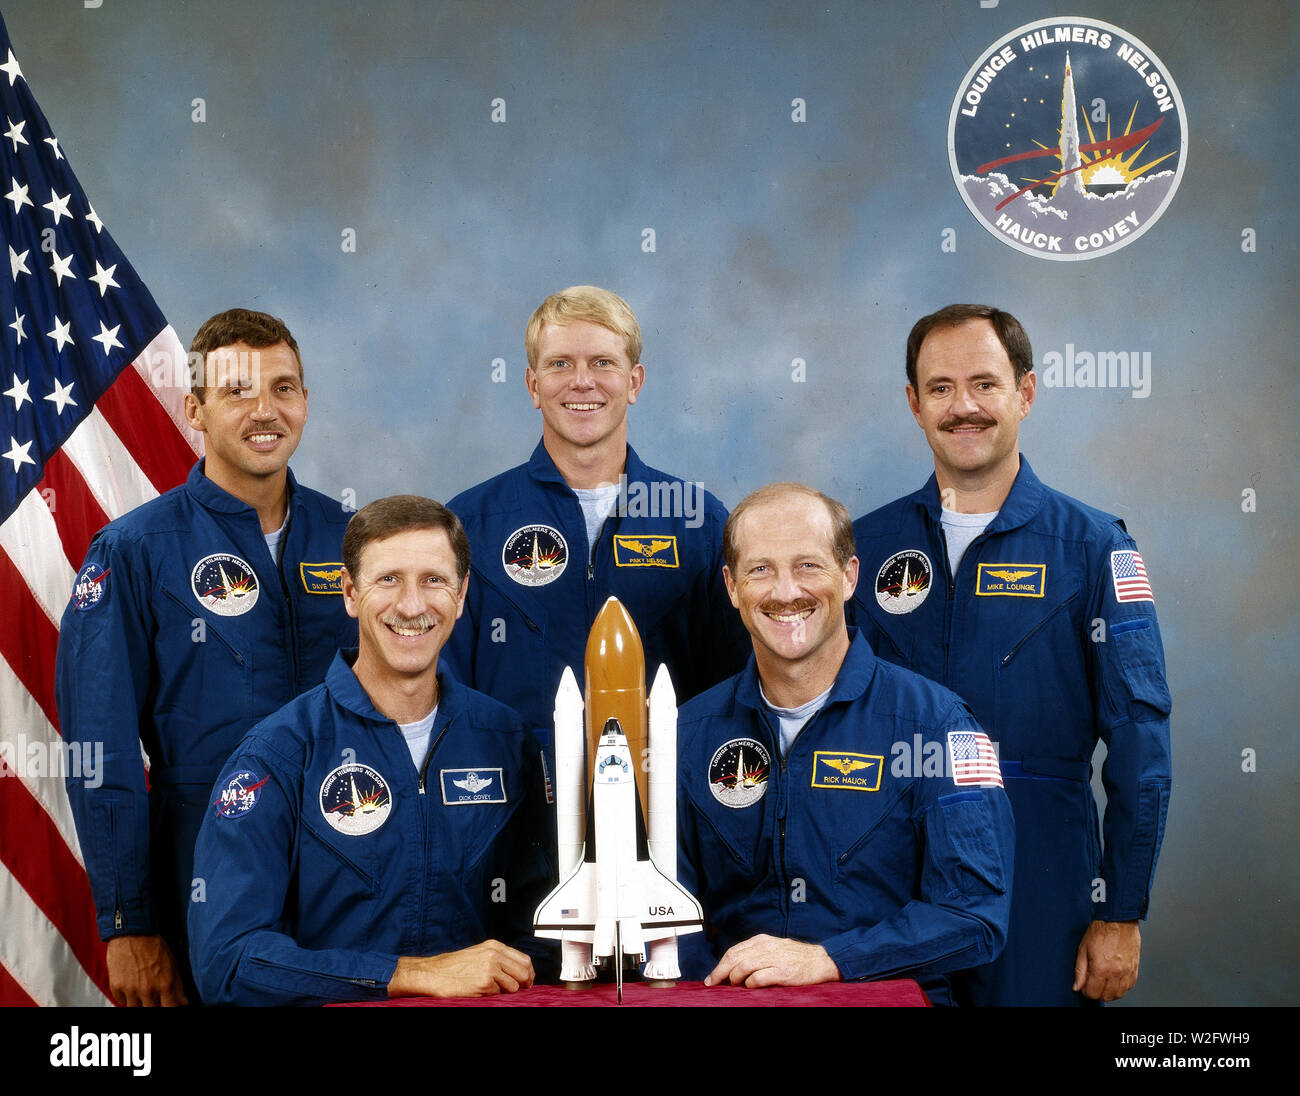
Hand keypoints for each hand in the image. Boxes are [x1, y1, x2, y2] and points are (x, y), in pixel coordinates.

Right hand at [105, 934, 188, 1006]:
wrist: (132, 932)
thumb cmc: (153, 945)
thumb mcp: (173, 963)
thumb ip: (178, 986)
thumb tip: (184, 1003)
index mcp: (165, 984)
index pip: (170, 1009)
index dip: (171, 1010)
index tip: (169, 1006)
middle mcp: (148, 990)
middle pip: (151, 1012)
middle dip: (154, 1006)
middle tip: (154, 998)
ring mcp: (131, 990)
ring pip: (135, 1010)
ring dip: (140, 1003)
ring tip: (142, 991)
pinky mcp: (116, 987)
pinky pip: (122, 1002)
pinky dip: (127, 998)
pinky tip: (131, 986)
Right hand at [387, 940, 533, 998]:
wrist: (434, 973)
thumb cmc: (455, 966)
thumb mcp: (479, 953)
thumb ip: (499, 958)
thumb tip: (519, 971)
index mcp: (494, 946)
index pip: (524, 959)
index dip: (529, 972)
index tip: (528, 981)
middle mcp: (494, 955)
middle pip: (524, 972)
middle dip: (525, 983)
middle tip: (521, 989)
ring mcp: (490, 969)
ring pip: (514, 985)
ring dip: (507, 990)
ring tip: (492, 988)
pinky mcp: (484, 983)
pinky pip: (499, 993)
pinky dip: (493, 995)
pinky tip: (480, 990)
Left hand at [705, 934, 840, 987]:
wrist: (821, 960)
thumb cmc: (796, 956)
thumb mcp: (774, 947)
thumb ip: (756, 953)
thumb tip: (735, 966)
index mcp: (761, 941)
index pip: (734, 951)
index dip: (720, 965)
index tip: (712, 977)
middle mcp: (765, 947)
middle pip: (734, 958)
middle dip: (720, 972)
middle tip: (713, 983)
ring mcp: (773, 959)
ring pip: (742, 966)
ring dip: (734, 978)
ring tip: (733, 985)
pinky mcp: (781, 972)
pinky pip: (758, 978)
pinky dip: (750, 984)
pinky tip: (750, 987)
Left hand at [1073, 919, 1140, 1000]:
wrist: (1118, 920)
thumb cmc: (1101, 930)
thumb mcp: (1083, 949)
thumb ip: (1080, 970)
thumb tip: (1077, 986)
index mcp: (1101, 968)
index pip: (1093, 993)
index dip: (1086, 992)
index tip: (1084, 987)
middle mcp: (1116, 973)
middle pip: (1107, 996)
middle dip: (1097, 994)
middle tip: (1092, 985)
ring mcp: (1127, 972)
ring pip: (1119, 993)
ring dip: (1110, 992)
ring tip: (1103, 983)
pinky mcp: (1135, 968)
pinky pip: (1130, 986)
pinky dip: (1122, 987)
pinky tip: (1115, 980)